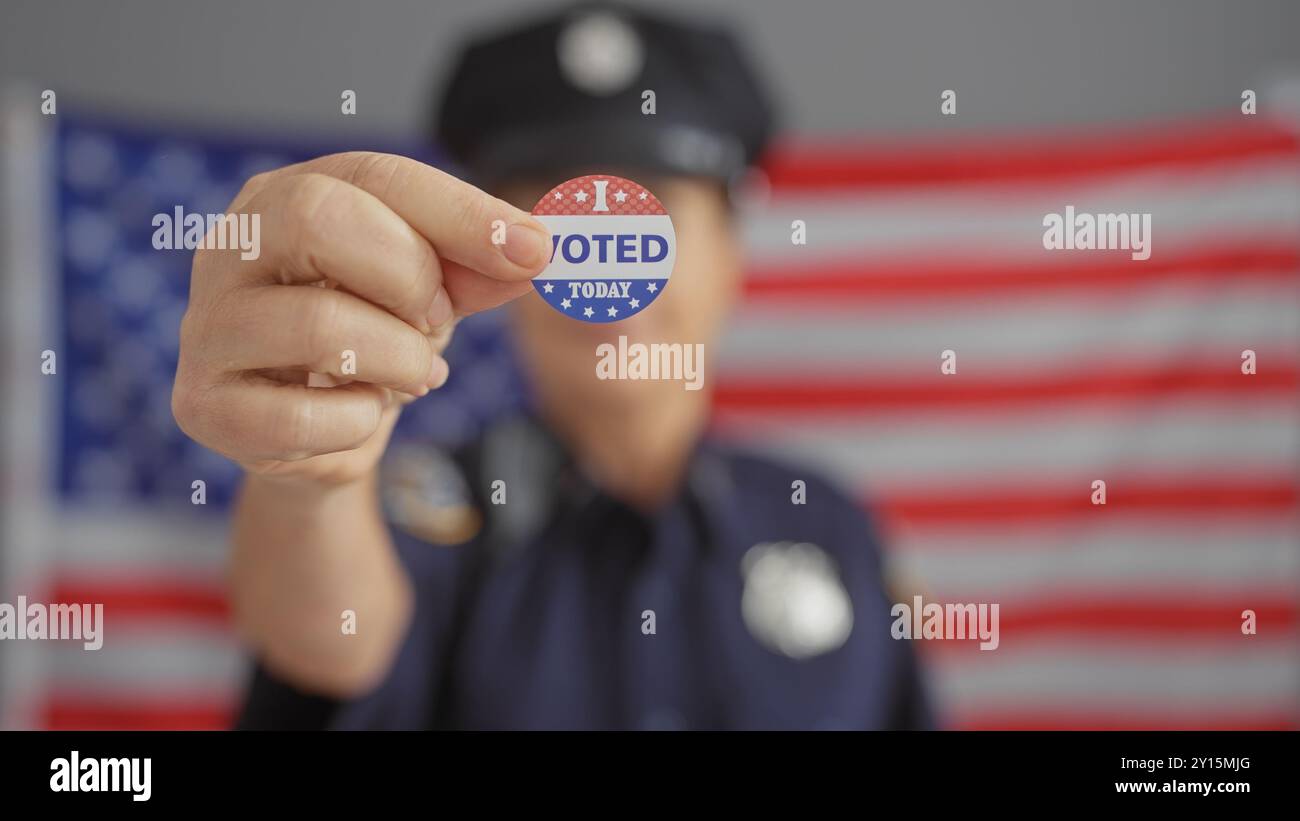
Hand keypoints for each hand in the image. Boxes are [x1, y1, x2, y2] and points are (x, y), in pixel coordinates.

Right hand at [172, 152, 549, 486]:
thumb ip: (477, 267)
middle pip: (318, 219)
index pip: (376, 176)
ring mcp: (207, 326)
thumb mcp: (431, 291)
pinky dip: (359, 422)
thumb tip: (535, 251)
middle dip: (409, 275)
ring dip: (400, 359)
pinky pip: (299, 417)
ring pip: (317, 325)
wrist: (315, 434)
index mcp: (286, 196)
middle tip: (438, 318)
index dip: (462, 213)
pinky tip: (363, 414)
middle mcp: (230, 247)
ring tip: (414, 374)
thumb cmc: (369, 338)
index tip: (534, 252)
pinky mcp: (204, 405)